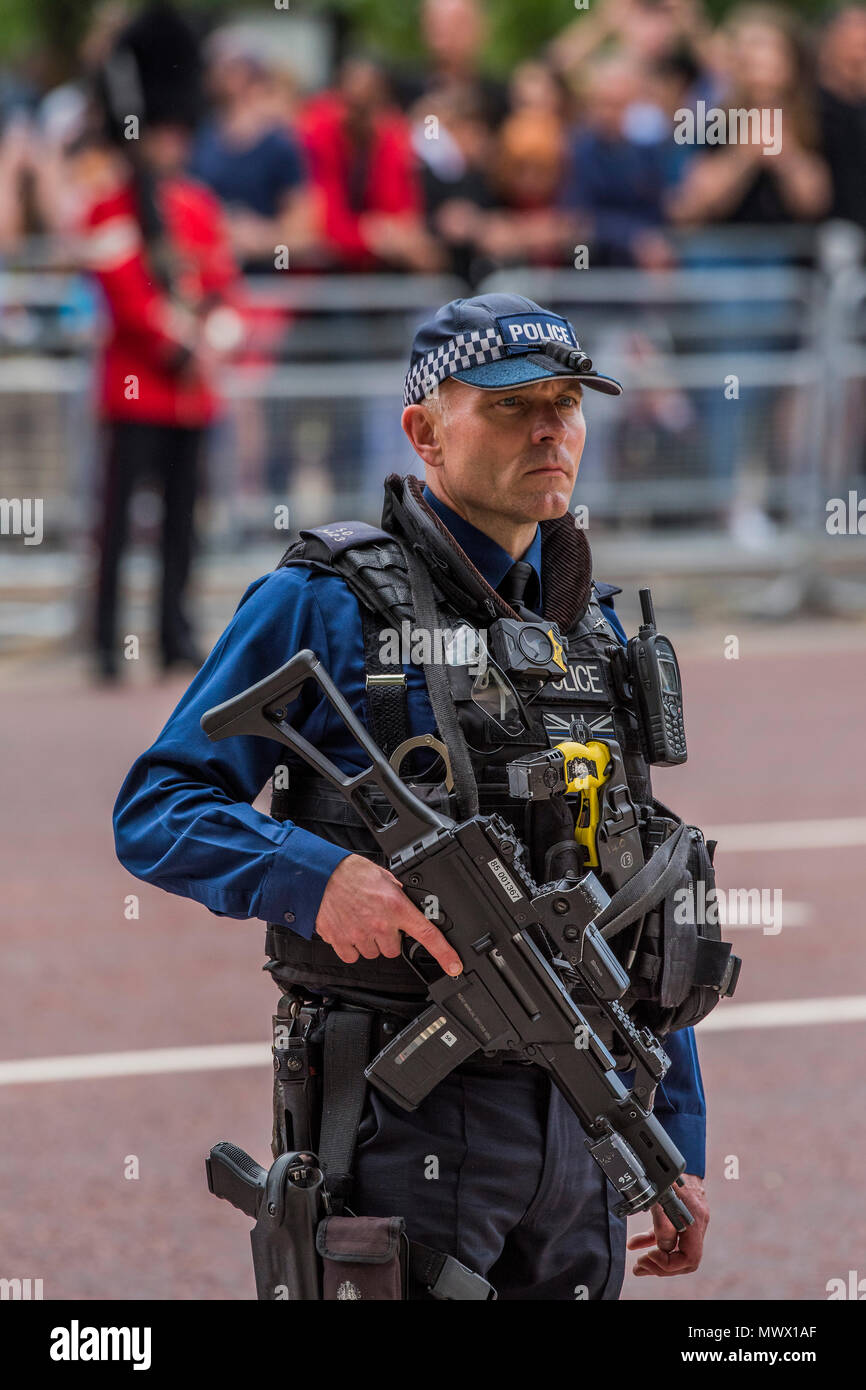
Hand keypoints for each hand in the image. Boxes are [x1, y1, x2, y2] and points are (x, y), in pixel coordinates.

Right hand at [315, 853, 463, 976]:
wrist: (319, 875)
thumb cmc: (349, 872)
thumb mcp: (384, 876)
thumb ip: (398, 892)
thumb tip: (407, 899)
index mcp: (395, 906)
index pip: (427, 934)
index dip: (444, 953)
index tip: (454, 965)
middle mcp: (380, 924)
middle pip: (394, 948)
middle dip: (388, 937)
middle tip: (378, 920)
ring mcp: (360, 935)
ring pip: (374, 953)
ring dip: (370, 942)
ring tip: (360, 920)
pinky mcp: (341, 941)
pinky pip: (353, 956)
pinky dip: (351, 947)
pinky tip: (348, 929)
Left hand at [627, 1174, 708, 1276]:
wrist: (671, 1153)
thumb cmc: (668, 1172)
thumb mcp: (662, 1195)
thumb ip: (663, 1223)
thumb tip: (663, 1248)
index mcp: (695, 1221)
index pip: (690, 1258)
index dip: (669, 1264)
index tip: (649, 1257)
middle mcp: (696, 1223)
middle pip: (685, 1260)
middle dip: (662, 1267)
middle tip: (640, 1266)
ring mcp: (690, 1220)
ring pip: (677, 1250)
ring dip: (656, 1259)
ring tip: (638, 1264)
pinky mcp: (681, 1215)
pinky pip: (669, 1235)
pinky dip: (653, 1242)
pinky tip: (635, 1244)